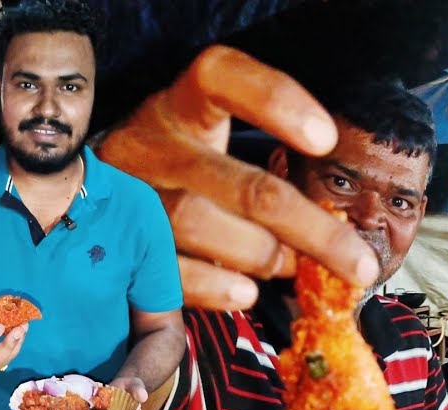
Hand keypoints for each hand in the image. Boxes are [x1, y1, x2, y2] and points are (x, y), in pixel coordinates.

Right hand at [97, 45, 377, 309]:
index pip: (222, 78)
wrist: (90, 186)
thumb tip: (342, 232)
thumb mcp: (218, 141)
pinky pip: (168, 269)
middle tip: (358, 262)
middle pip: (246, 187)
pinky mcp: (117, 241)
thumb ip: (270, 168)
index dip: (276, 102)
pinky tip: (247, 293)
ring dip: (265, 258)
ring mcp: (131, 194)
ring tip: (294, 270)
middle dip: (313, 230)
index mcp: (183, 105)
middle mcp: (152, 143)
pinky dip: (214, 286)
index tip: (327, 140)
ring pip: (205, 227)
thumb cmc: (187, 165)